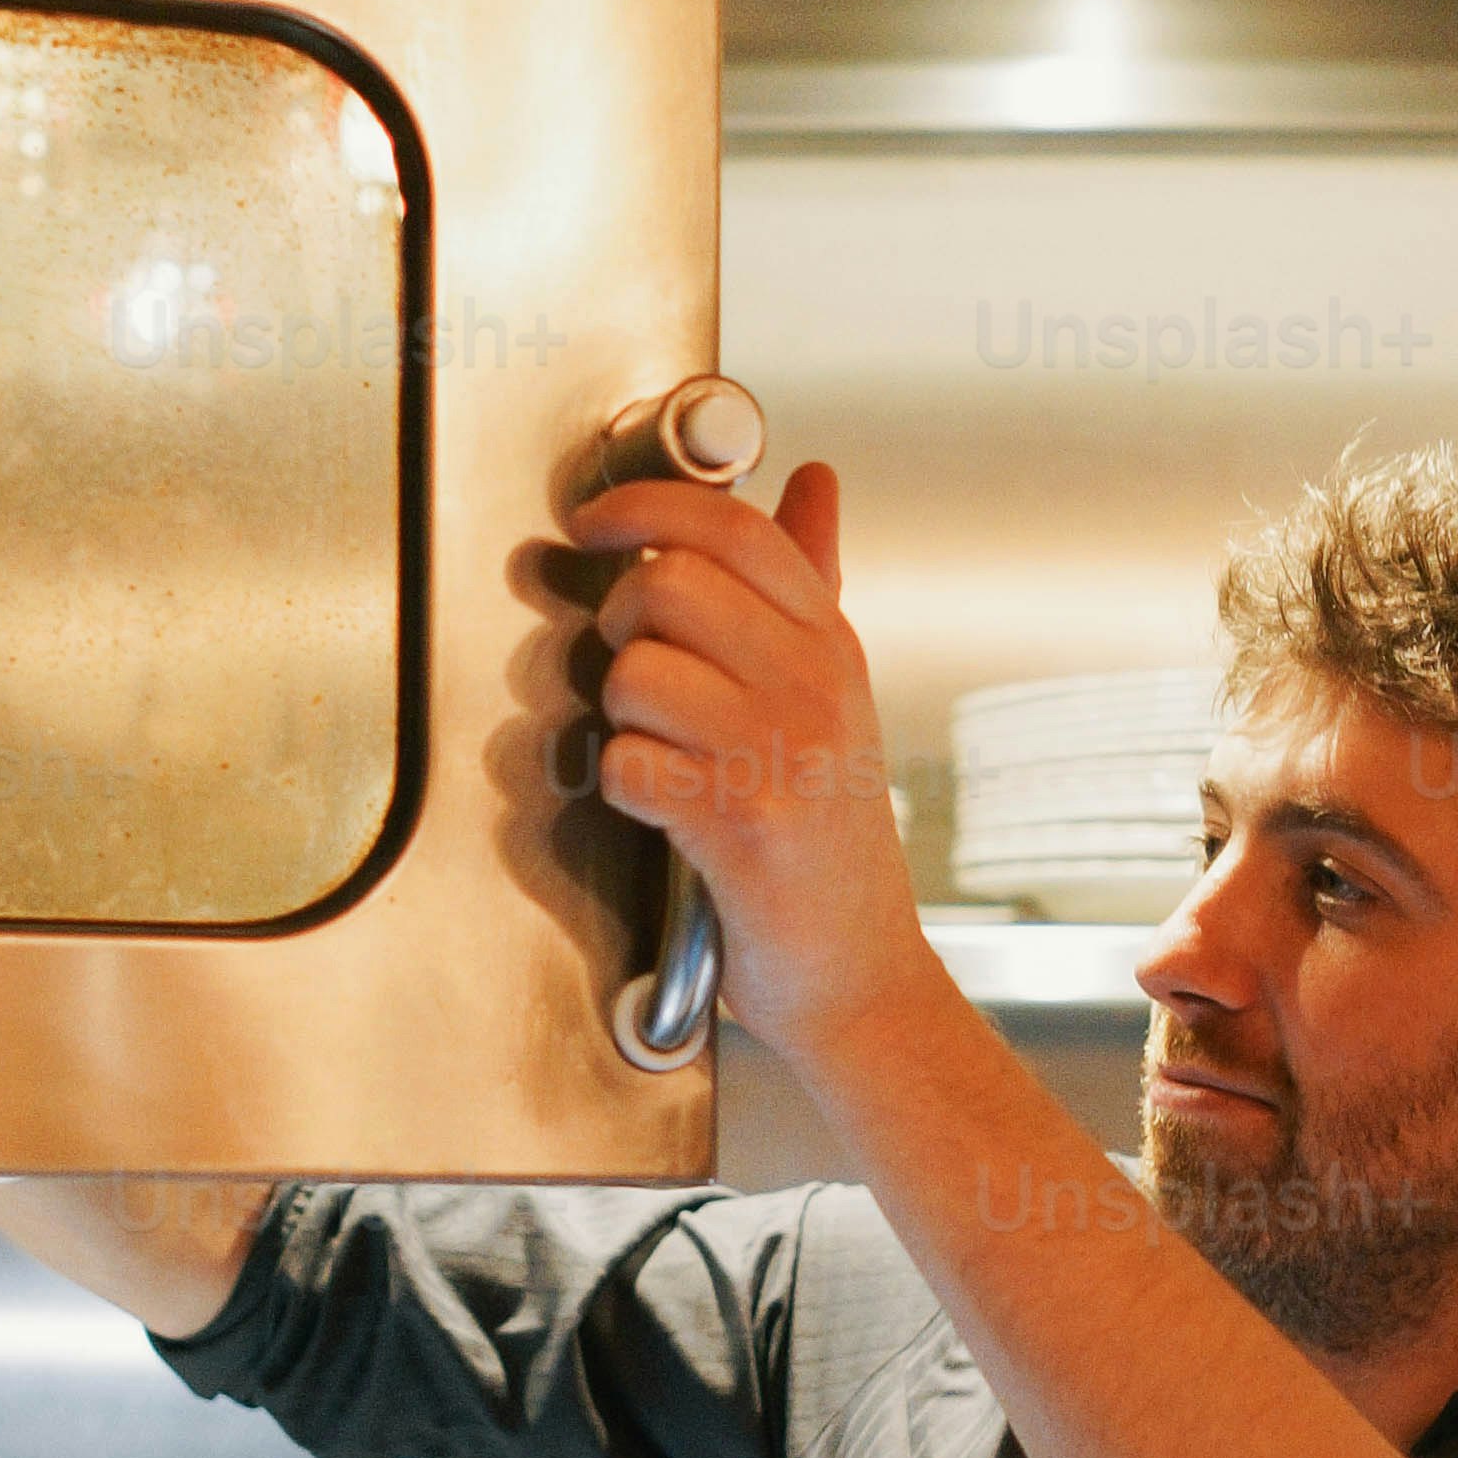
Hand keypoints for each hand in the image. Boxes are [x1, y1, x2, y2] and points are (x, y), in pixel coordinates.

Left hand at [572, 453, 932, 1067]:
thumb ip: (812, 583)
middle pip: (670, 587)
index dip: (647, 507)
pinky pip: (629, 764)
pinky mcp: (741, 825)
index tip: (596, 522)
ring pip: (639, 675)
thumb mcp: (838, 695)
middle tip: (636, 669)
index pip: (736, 530)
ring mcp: (781, 754)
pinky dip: (625, 787)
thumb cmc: (830, 838)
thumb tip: (814, 483)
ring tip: (663, 752)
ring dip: (623, 716)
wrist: (860, 974)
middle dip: (622, 624)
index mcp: (830, 645)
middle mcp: (813, 687)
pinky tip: (661, 808)